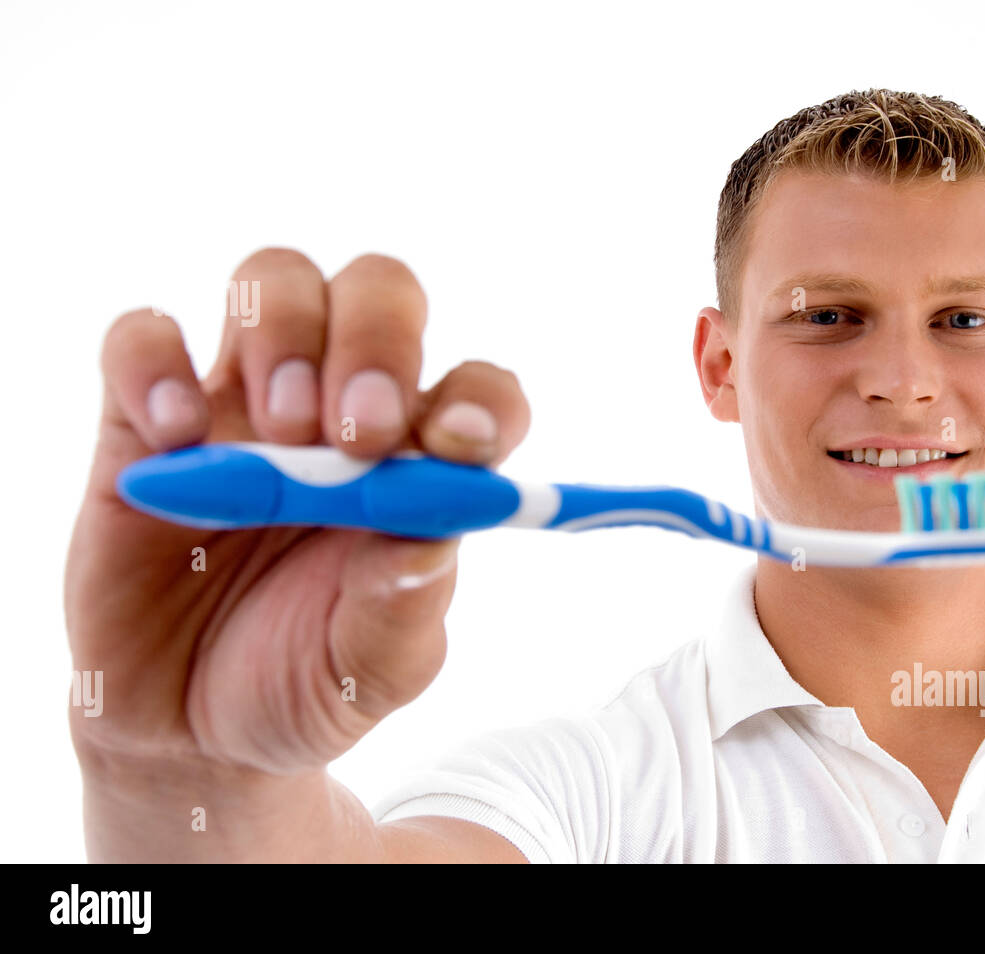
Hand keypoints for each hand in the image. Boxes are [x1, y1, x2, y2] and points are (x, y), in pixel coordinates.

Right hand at [64, 248, 529, 776]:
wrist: (188, 731)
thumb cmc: (302, 683)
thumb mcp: (369, 672)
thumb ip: (405, 606)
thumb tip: (430, 535)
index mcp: (418, 467)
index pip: (476, 391)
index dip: (481, 400)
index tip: (459, 445)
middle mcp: (341, 413)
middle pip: (380, 294)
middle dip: (379, 342)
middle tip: (359, 434)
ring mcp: (244, 406)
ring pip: (276, 283)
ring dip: (288, 336)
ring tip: (280, 433)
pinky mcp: (144, 423)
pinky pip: (144, 340)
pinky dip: (157, 364)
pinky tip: (176, 436)